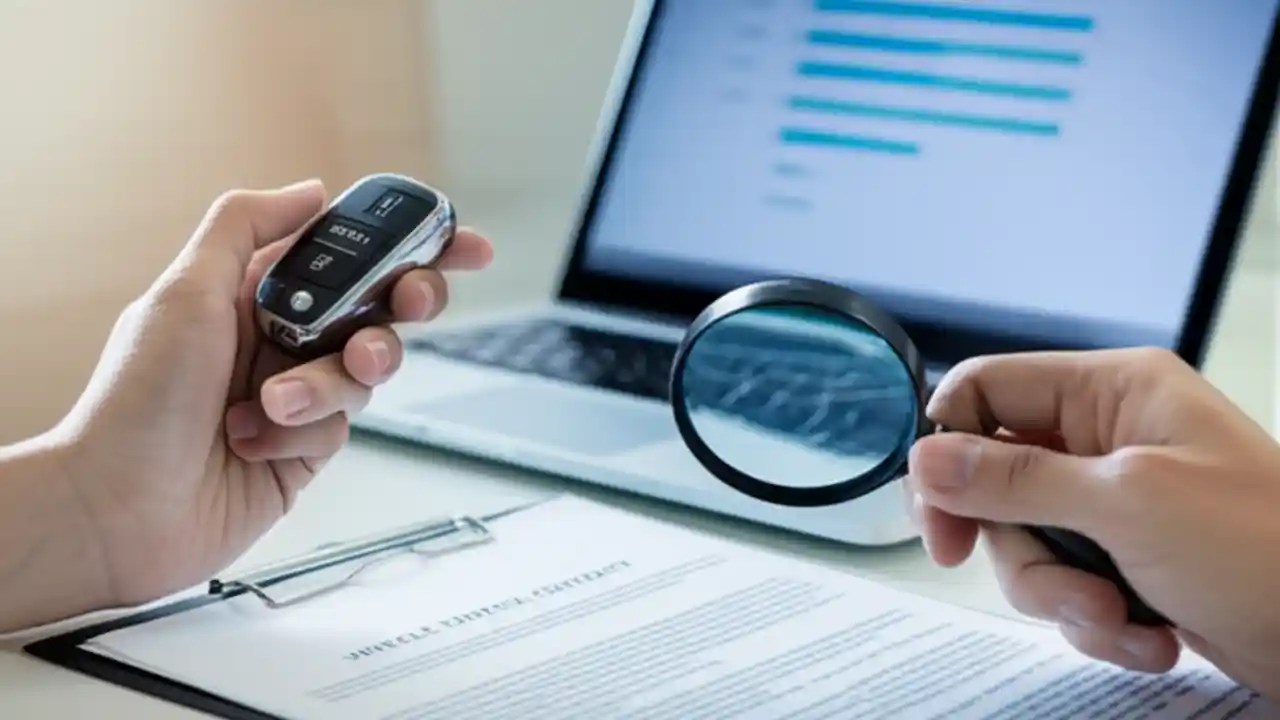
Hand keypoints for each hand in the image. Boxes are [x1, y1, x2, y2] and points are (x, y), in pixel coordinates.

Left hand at [49, 179, 491, 612]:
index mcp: (255, 291)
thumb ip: (247, 226)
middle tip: (407, 304)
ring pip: (366, 370)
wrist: (119, 510)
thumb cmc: (135, 402)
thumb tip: (311, 191)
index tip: (460, 242)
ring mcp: (299, 394)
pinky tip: (251, 442)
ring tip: (278, 400)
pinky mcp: (306, 447)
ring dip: (329, 382)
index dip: (410, 244)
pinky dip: (302, 431)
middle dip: (402, 304)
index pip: (348, 252)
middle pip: (379, 307)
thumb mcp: (184, 291)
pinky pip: (342, 426)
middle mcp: (282, 338)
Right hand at [905, 348, 1279, 699]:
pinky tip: (1150, 631)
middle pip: (997, 482)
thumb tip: (925, 460)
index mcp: (1112, 391)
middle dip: (1023, 549)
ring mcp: (1116, 500)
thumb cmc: (1265, 547)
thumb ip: (1014, 480)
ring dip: (1064, 595)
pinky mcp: (1127, 556)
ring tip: (1121, 613)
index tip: (940, 516)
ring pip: (1027, 542)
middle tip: (1055, 585)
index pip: (987, 390)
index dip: (949, 447)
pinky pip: (1065, 583)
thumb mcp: (1127, 504)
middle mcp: (1107, 438)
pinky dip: (1098, 619)